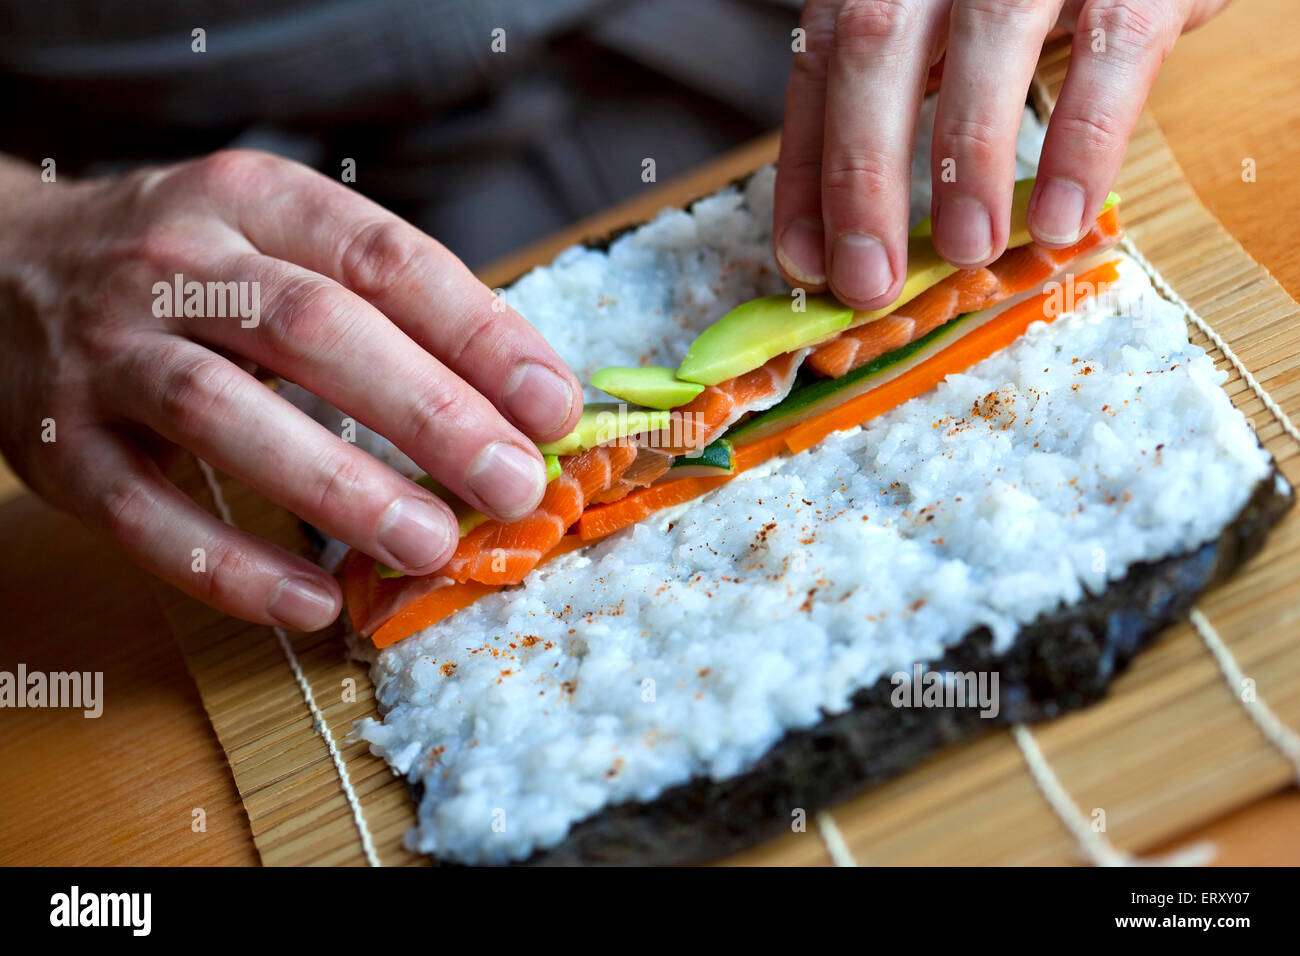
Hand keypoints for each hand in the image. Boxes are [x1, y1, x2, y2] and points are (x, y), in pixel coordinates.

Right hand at [0, 150, 581, 629]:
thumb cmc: (189, 270)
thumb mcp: (278, 241)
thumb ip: (387, 308)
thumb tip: (524, 400)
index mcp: (253, 201)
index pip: (384, 257)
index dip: (479, 334)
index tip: (554, 406)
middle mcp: (176, 263)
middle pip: (314, 330)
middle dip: (429, 410)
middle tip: (516, 482)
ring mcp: (107, 351)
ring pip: (225, 413)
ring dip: (338, 487)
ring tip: (432, 543)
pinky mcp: (58, 444)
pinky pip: (145, 514)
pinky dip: (229, 567)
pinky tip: (311, 604)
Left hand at [773, 0, 1229, 306]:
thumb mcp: (944, 39)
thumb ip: (891, 114)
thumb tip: (840, 245)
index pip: (821, 62)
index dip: (806, 167)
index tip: (806, 264)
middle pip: (876, 46)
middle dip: (863, 176)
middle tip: (871, 282)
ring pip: (989, 37)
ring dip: (968, 161)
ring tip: (966, 251)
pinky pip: (1112, 50)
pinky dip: (1081, 143)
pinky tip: (1060, 218)